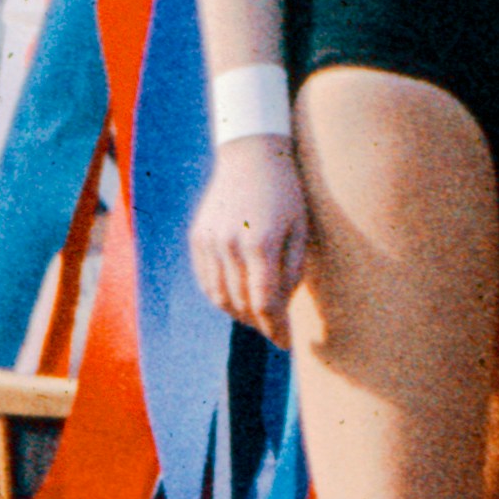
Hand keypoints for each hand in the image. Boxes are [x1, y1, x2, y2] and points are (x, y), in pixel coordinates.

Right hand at [190, 138, 307, 345]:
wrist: (251, 155)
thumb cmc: (286, 193)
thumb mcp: (301, 229)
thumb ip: (292, 271)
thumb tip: (281, 308)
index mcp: (260, 244)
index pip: (264, 303)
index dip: (275, 328)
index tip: (286, 343)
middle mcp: (228, 245)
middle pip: (241, 303)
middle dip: (260, 323)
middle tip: (275, 331)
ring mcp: (208, 242)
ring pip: (220, 297)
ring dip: (239, 314)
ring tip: (258, 318)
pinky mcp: (197, 238)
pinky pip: (206, 281)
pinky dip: (220, 297)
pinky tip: (237, 300)